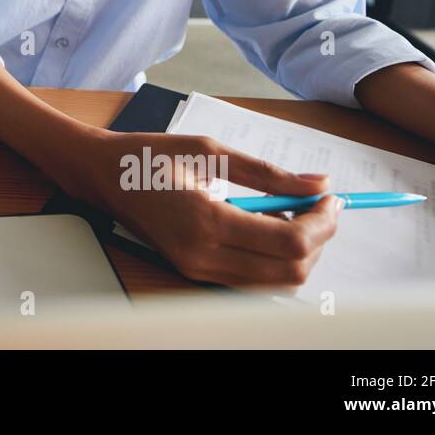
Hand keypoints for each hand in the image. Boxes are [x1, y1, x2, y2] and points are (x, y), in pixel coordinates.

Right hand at [63, 129, 341, 292]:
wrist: (102, 177)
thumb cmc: (148, 157)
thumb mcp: (210, 151)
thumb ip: (269, 173)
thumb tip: (317, 182)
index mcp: (206, 221)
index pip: (290, 241)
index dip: (323, 222)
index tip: (332, 197)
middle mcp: (203, 256)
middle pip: (290, 271)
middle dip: (319, 239)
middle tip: (321, 204)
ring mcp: (198, 270)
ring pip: (275, 283)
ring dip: (300, 252)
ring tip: (295, 213)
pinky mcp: (195, 272)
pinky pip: (252, 279)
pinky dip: (274, 259)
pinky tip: (270, 226)